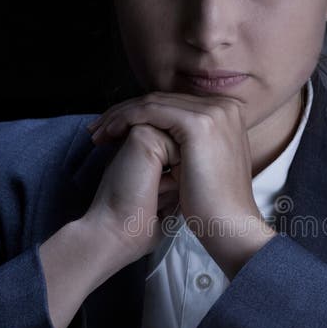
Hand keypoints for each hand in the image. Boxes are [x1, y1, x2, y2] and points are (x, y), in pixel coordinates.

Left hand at [88, 91, 274, 273]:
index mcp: (226, 113)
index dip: (140, 114)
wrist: (228, 226)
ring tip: (98, 134)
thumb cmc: (211, 204)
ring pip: (152, 104)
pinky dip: (125, 120)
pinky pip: (151, 112)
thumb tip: (163, 136)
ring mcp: (214, 113)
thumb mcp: (202, 163)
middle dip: (125, 113)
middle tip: (99, 129)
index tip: (113, 129)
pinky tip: (109, 134)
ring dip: (119, 116)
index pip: (172, 104)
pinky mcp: (199, 124)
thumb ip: (188, 142)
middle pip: (162, 101)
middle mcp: (224, 107)